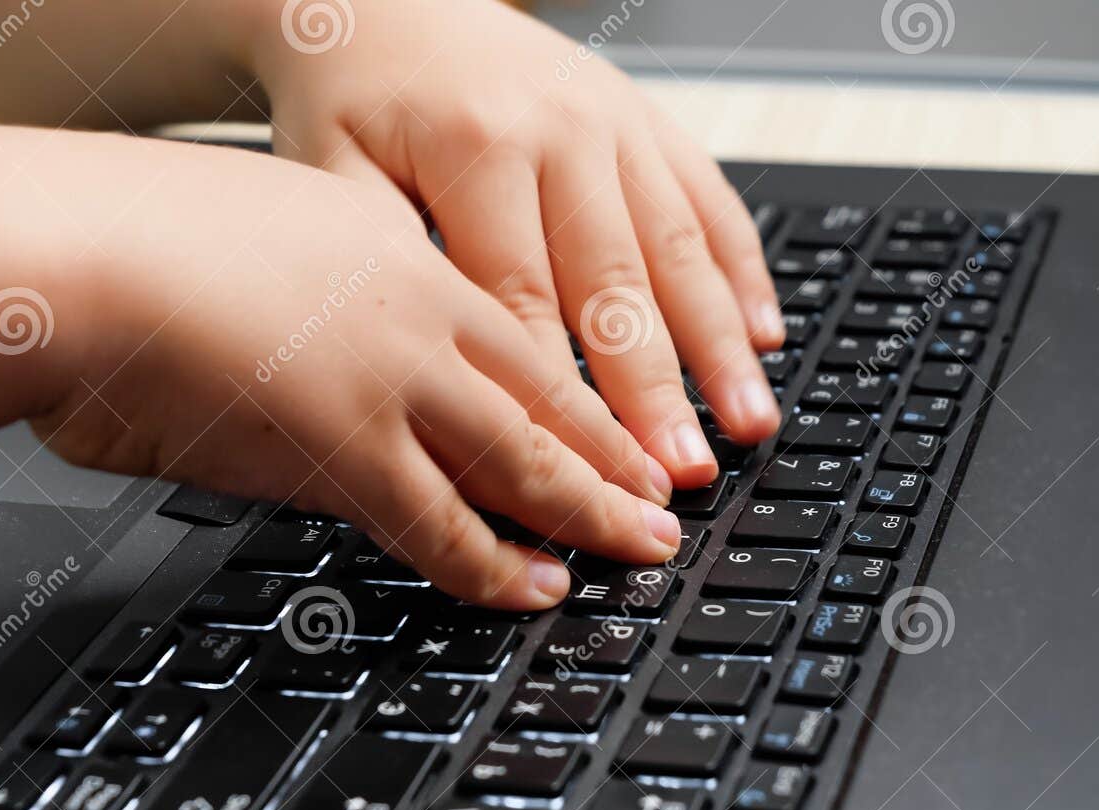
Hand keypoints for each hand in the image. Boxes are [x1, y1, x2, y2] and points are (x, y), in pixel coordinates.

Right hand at [32, 134, 679, 609]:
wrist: (69, 243)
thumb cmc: (126, 240)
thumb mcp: (246, 252)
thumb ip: (308, 313)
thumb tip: (329, 376)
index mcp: (388, 242)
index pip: (509, 326)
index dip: (574, 383)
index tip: (617, 418)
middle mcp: (410, 299)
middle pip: (544, 386)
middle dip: (615, 449)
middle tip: (666, 494)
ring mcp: (388, 368)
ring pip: (521, 451)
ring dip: (587, 507)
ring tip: (637, 549)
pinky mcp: (347, 435)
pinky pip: (441, 516)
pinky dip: (494, 559)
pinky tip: (533, 586)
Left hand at [244, 0, 783, 487]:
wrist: (389, 1)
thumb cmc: (354, 98)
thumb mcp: (332, 174)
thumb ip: (385, 262)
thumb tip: (438, 366)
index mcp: (478, 151)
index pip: (526, 304)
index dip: (559, 398)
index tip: (581, 474)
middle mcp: (561, 132)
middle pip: (617, 286)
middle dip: (657, 390)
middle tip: (686, 472)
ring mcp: (615, 121)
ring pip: (680, 249)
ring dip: (720, 344)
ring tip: (750, 423)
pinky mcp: (647, 117)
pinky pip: (708, 199)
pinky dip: (743, 270)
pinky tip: (766, 334)